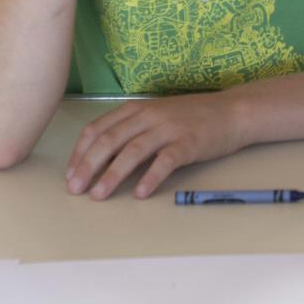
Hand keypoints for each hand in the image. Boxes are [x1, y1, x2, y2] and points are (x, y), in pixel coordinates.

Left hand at [65, 92, 246, 199]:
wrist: (232, 112)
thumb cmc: (193, 117)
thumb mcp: (157, 116)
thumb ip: (132, 130)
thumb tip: (101, 158)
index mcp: (137, 109)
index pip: (98, 129)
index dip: (80, 153)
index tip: (70, 174)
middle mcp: (149, 116)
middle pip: (110, 140)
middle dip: (88, 166)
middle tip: (75, 189)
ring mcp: (169, 128)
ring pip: (133, 151)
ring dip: (112, 175)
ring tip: (99, 195)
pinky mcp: (189, 143)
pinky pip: (165, 161)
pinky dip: (150, 177)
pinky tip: (141, 193)